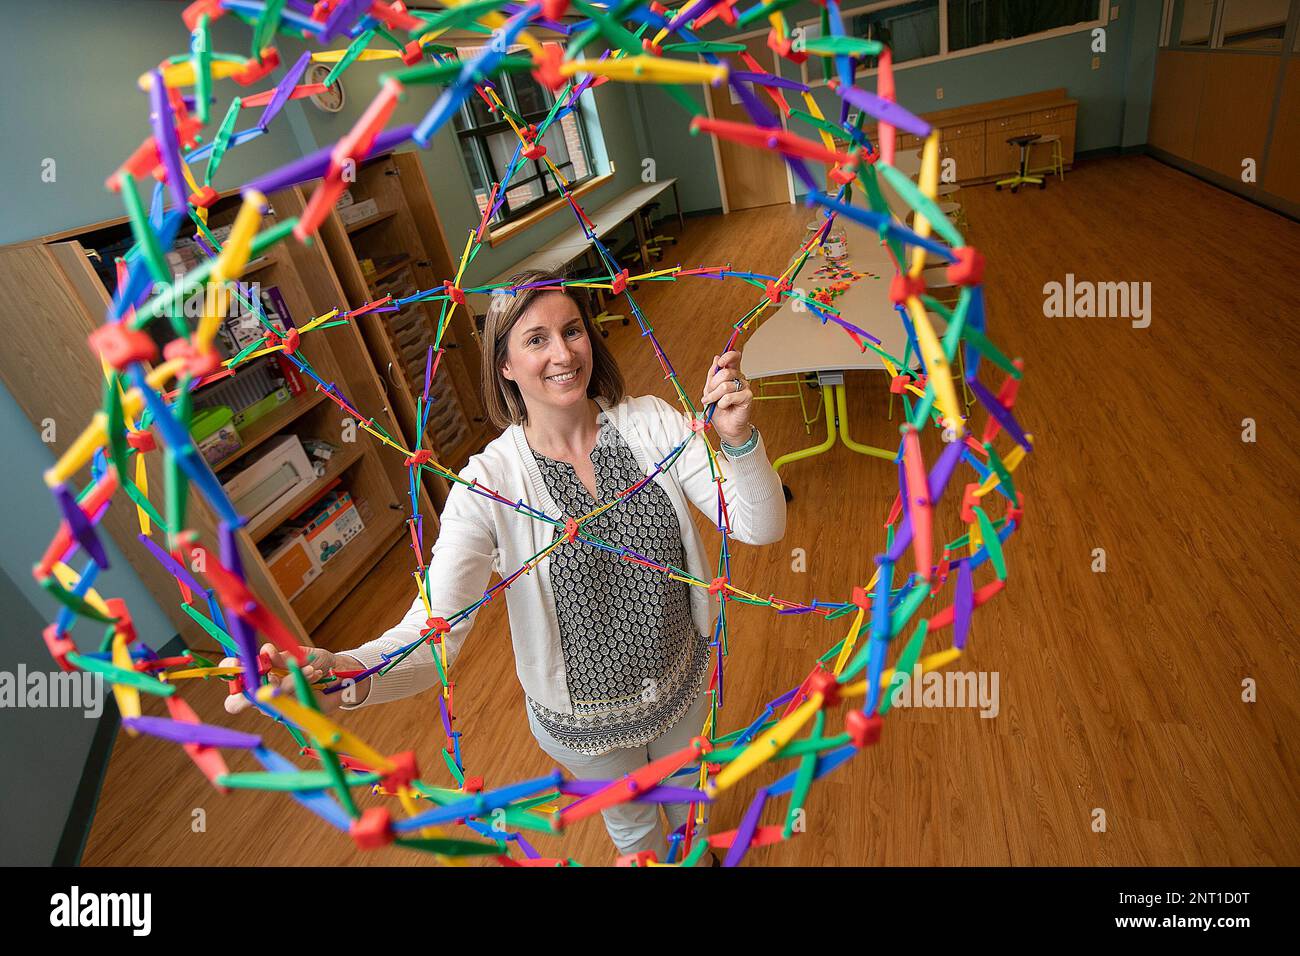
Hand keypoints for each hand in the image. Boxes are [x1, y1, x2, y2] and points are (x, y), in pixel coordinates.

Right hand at [221, 642, 365, 715]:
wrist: (339, 675)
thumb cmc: (312, 663)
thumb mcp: (297, 655)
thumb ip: (280, 656)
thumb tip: (266, 651)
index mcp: (256, 676)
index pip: (231, 676)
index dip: (228, 671)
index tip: (237, 663)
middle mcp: (259, 696)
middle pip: (237, 702)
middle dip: (250, 689)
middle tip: (268, 677)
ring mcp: (274, 708)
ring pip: (269, 699)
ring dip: (289, 682)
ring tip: (310, 669)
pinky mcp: (292, 716)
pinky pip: (291, 702)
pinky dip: (303, 684)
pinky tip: (315, 673)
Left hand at [701, 350, 752, 445]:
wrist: (725, 426)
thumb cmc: (718, 410)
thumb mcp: (709, 390)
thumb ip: (712, 375)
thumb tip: (716, 358)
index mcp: (731, 374)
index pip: (734, 357)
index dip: (728, 356)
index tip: (720, 363)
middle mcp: (739, 378)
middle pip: (725, 373)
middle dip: (712, 386)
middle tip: (708, 396)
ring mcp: (745, 387)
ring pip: (725, 386)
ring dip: (714, 396)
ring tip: (713, 403)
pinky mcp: (748, 397)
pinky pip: (730, 396)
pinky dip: (723, 403)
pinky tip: (724, 407)